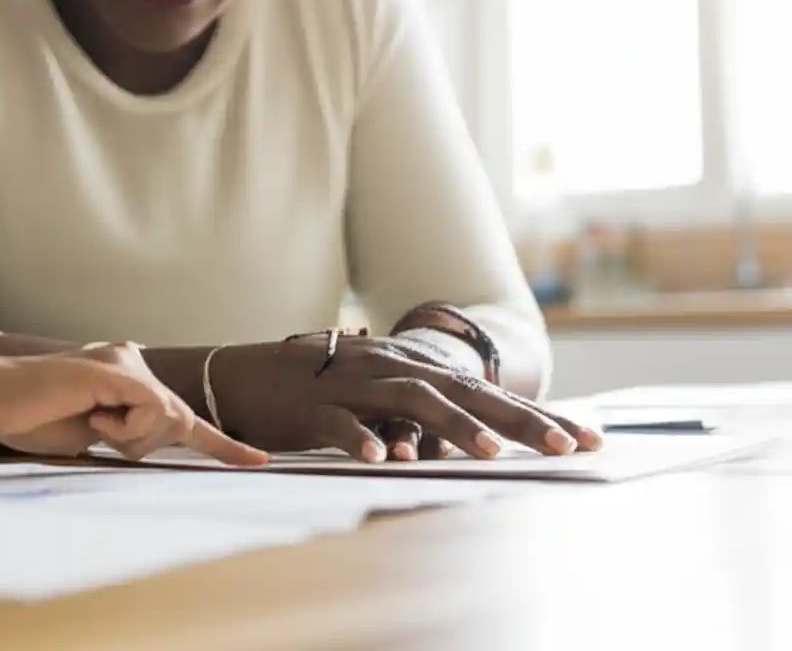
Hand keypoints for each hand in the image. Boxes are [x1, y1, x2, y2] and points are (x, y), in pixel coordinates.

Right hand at [0, 343, 267, 465]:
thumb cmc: (32, 422)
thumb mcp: (93, 435)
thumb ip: (131, 432)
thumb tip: (172, 430)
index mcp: (127, 376)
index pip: (183, 417)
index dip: (222, 444)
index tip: (259, 461)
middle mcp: (133, 361)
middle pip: (178, 423)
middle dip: (142, 441)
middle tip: (93, 427)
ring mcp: (126, 362)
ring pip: (168, 419)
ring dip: (128, 436)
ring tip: (85, 419)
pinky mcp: (119, 369)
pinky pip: (151, 409)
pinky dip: (123, 425)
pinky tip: (90, 413)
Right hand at [207, 336, 603, 461]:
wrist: (242, 376)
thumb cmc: (316, 393)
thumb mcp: (378, 398)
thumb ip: (421, 414)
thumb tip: (471, 436)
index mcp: (411, 370)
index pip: (484, 393)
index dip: (536, 414)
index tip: (587, 440)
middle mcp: (390, 371)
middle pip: (464, 392)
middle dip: (519, 419)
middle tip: (569, 445)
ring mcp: (351, 386)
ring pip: (412, 401)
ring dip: (453, 426)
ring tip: (492, 453)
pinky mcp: (311, 406)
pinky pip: (340, 424)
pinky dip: (360, 438)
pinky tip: (382, 460)